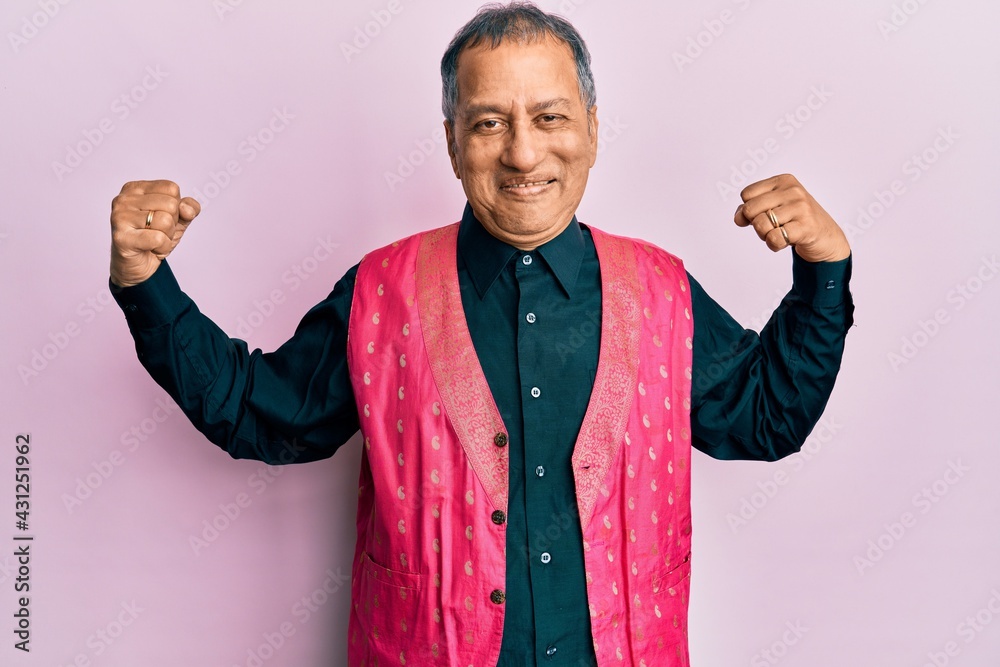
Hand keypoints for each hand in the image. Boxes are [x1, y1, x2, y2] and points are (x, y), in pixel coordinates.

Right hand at [110, 180, 200, 286]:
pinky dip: (162, 248)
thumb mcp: (178, 220)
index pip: (171, 188)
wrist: (138, 266)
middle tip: (158, 232)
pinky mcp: (121, 237)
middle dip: (172, 224)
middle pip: (170, 204)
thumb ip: (189, 208)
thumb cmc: (154, 238)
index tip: (161, 218)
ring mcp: (120, 217)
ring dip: (167, 237)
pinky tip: (151, 249)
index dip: (176, 207)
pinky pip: (158, 239)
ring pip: (165, 221)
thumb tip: (186, 208)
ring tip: (154, 240)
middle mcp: (124, 199)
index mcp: (135, 189)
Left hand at [734, 174, 850, 261]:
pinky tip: (785, 242)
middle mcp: (793, 190)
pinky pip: (774, 238)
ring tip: (779, 233)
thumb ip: (749, 210)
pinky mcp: (806, 227)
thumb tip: (738, 218)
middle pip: (750, 209)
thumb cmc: (794, 220)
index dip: (748, 210)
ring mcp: (801, 208)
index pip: (746, 194)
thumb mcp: (771, 208)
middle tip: (770, 227)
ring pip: (761, 225)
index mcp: (783, 180)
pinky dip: (774, 245)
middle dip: (754, 224)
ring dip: (765, 236)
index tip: (762, 215)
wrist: (825, 236)